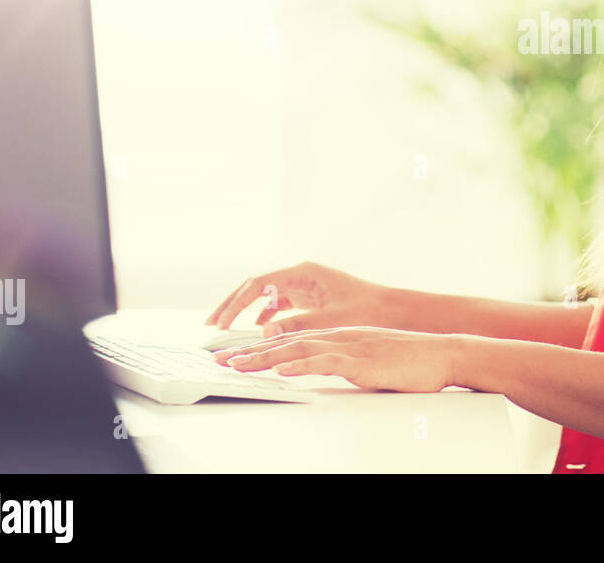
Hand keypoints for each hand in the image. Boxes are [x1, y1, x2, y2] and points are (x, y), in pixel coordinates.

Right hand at [204, 261, 393, 335]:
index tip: (220, 322)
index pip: (258, 284)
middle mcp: (301, 274)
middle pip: (256, 286)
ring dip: (245, 308)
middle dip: (232, 303)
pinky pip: (280, 302)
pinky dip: (265, 313)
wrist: (392, 309)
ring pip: (265, 294)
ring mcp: (305, 284)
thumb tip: (263, 331)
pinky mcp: (310, 296)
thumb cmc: (366, 309)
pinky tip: (258, 327)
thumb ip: (297, 324)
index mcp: (304, 273)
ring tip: (225, 326)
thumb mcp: (330, 319)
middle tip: (211, 324)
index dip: (235, 303)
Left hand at [212, 326, 460, 392]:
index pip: (293, 339)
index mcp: (341, 336)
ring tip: (238, 365)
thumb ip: (347, 363)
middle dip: (251, 351)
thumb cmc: (412, 360)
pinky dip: (299, 365)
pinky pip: (325, 362)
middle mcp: (341, 336)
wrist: (443, 354)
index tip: (235, 355)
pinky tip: (280, 369)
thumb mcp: (371, 361)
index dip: (261, 347)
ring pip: (298, 349)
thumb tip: (327, 373)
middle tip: (220, 360)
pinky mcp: (362, 360)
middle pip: (287, 342)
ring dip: (264, 358)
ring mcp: (351, 346)